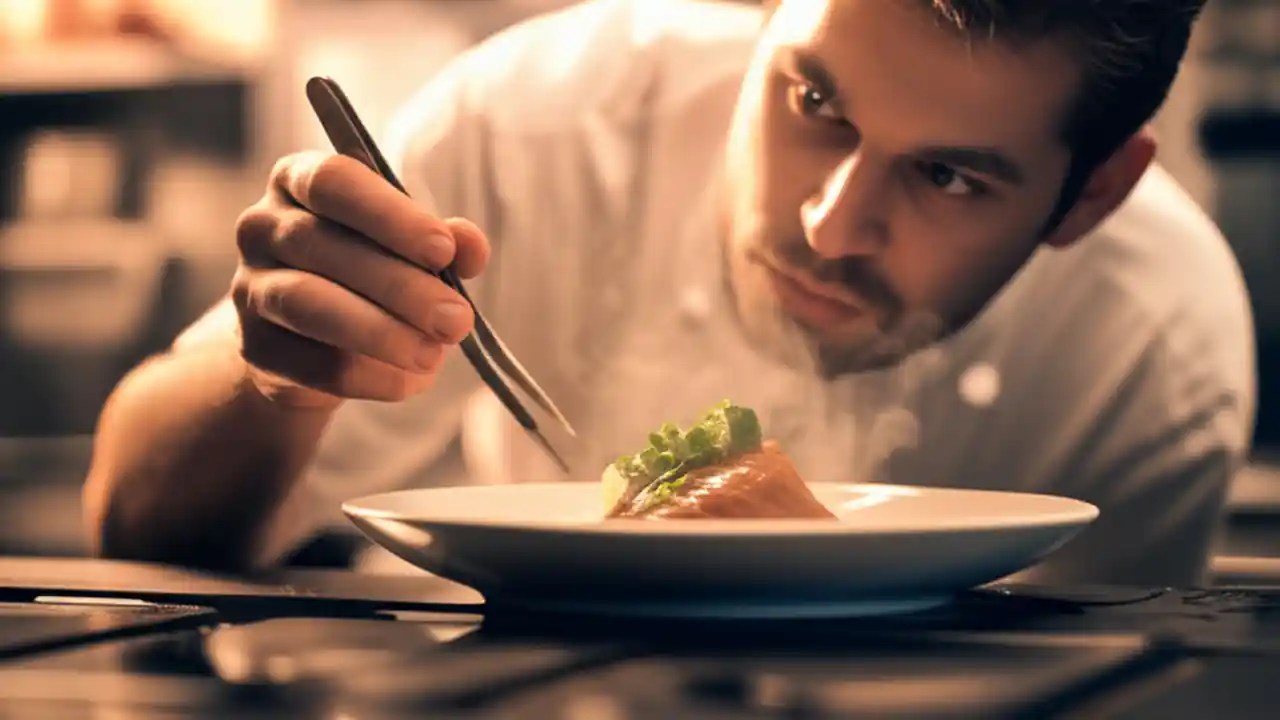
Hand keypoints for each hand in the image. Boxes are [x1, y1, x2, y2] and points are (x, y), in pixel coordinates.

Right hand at [230, 151, 489, 407]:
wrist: (313, 342)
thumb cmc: (369, 274)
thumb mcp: (410, 249)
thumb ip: (445, 242)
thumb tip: (471, 246)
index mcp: (299, 181)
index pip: (332, 181)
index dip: (389, 214)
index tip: (442, 249)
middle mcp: (262, 226)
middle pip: (322, 244)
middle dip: (401, 285)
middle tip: (457, 318)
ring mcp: (250, 288)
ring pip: (309, 304)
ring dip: (382, 332)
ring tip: (434, 353)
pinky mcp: (256, 349)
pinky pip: (312, 364)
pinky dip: (371, 375)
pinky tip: (411, 379)